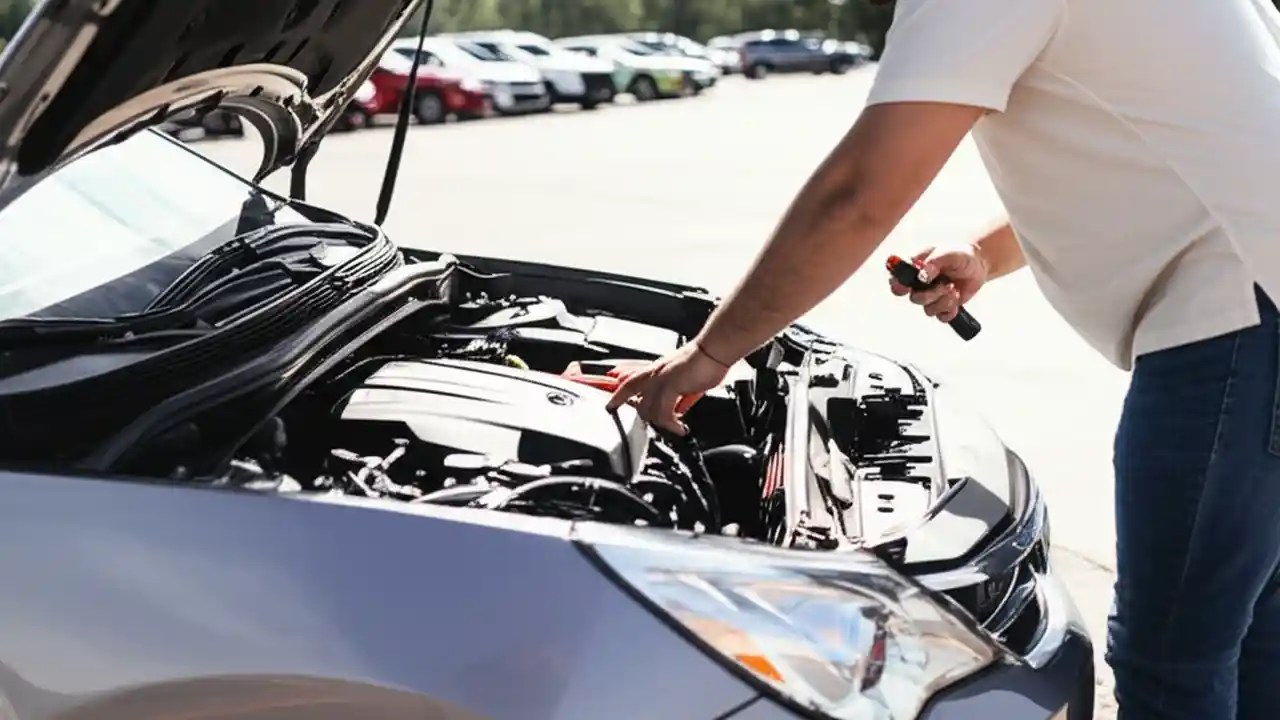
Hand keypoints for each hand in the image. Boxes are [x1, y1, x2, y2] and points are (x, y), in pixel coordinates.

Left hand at [605, 341, 730, 434]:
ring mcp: (659, 379)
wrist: (714, 351)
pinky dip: (671, 423)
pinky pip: (663, 412)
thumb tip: (679, 409)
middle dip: (643, 415)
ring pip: (647, 408)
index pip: (629, 381)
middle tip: (663, 424)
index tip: (608, 405)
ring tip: (675, 427)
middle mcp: (653, 373)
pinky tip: (680, 427)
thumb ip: (680, 395)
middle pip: (632, 395)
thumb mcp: (686, 381)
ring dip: (662, 422)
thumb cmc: (704, 362)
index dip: (617, 393)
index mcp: (655, 370)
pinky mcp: (669, 385)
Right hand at [888, 245, 987, 321]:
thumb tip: (922, 275)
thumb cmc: (960, 255)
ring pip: (928, 309)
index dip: (898, 285)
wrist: (978, 265)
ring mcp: (931, 298)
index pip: (897, 280)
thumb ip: (934, 262)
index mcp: (915, 269)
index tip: (906, 287)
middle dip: (931, 294)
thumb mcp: (948, 253)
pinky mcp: (943, 308)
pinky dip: (951, 310)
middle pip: (914, 298)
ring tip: (954, 288)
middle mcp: (920, 285)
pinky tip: (957, 298)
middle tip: (945, 284)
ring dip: (944, 300)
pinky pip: (942, 317)